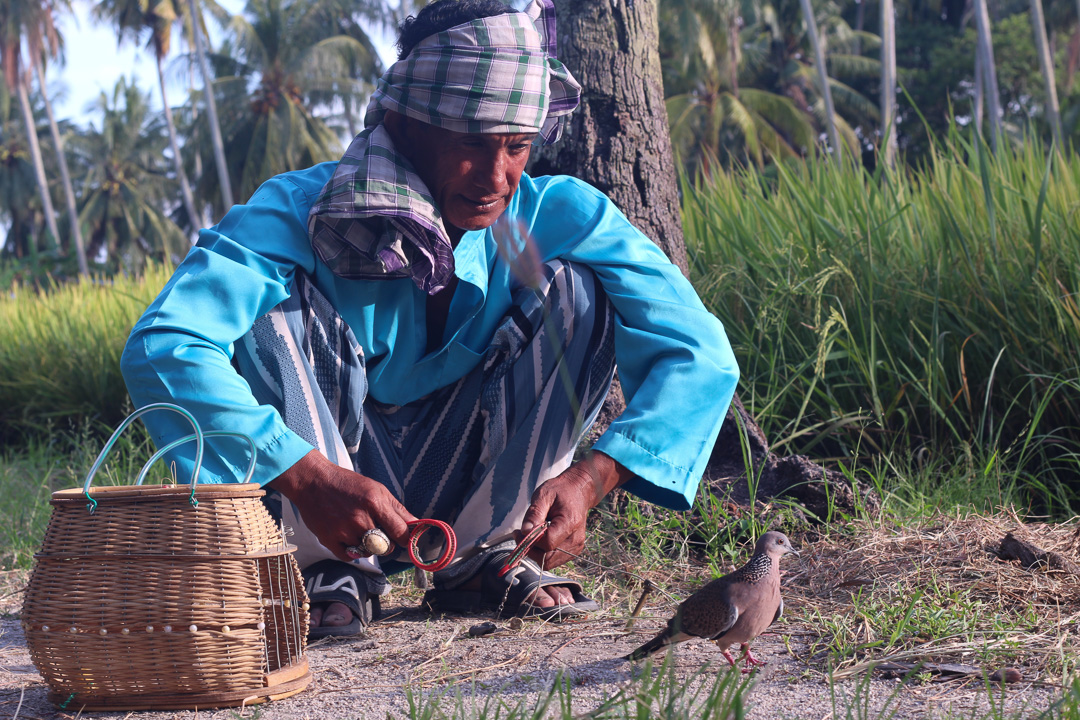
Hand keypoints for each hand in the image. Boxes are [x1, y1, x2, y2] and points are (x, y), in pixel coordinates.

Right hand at [269, 450, 416, 560]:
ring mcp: (343, 531)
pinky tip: (349, 536)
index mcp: (374, 502)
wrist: (313, 482)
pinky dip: (353, 551)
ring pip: (368, 553)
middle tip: (378, 530)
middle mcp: (360, 518)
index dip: (405, 539)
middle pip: (385, 546)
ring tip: (359, 529)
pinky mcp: (329, 540)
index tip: (404, 539)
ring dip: (368, 546)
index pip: (400, 532)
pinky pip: (351, 557)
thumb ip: (397, 509)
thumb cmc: (348, 484)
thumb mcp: (377, 489)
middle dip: (386, 542)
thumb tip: (417, 525)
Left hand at [518, 451, 632, 569]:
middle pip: (548, 557)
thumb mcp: (544, 495)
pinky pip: (553, 560)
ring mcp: (576, 546)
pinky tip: (539, 540)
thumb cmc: (560, 491)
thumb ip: (534, 513)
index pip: (547, 543)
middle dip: (530, 549)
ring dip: (535, 553)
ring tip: (530, 536)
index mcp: (570, 523)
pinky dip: (542, 553)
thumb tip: (525, 531)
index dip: (530, 540)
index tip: (518, 531)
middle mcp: (576, 539)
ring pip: (549, 562)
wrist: (578, 492)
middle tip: (520, 535)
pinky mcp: (573, 551)